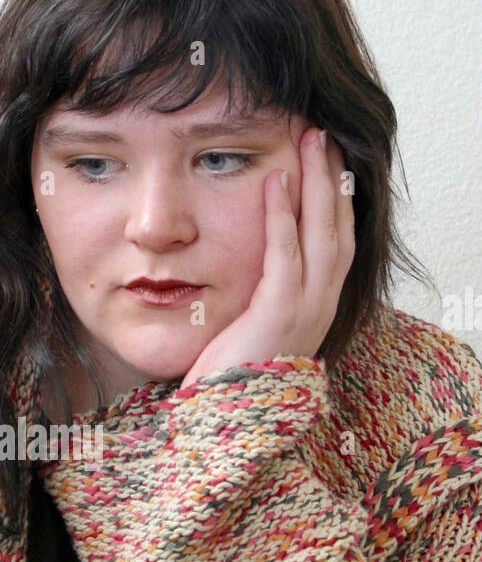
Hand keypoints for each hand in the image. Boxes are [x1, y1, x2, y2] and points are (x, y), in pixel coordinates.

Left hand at [179, 126, 354, 385]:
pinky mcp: (278, 316)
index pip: (335, 244)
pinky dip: (282, 216)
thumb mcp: (248, 329)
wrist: (223, 426)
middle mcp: (319, 308)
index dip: (335, 202)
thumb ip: (254, 295)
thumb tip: (239, 267)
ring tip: (309, 141)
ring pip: (322, 234)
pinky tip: (276, 181)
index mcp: (314, 309)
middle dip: (333, 180)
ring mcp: (304, 312)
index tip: (326, 162)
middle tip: (324, 135)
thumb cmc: (228, 381)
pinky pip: (285, 256)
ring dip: (317, 184)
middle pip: (339, 229)